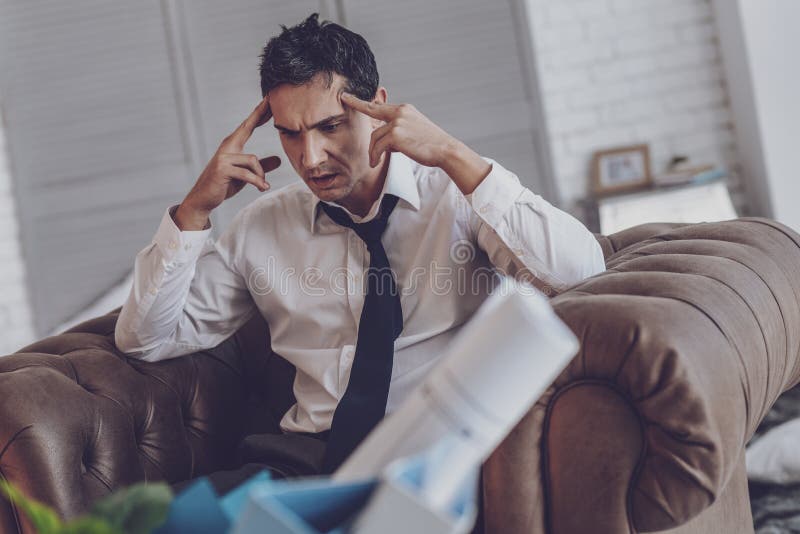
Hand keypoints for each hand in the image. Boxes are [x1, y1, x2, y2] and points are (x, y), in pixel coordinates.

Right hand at [175, 95, 280, 229]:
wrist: (203, 198)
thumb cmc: (224, 184)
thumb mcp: (245, 175)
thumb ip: (261, 167)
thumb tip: (278, 160)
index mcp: (232, 145)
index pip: (248, 126)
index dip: (258, 113)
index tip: (268, 100)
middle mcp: (227, 147)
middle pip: (247, 126)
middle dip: (259, 114)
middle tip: (270, 101)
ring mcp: (223, 157)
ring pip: (253, 160)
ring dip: (260, 175)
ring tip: (262, 186)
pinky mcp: (223, 169)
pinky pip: (248, 174)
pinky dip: (257, 182)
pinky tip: (263, 188)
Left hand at [341, 92, 455, 168]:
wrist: (445, 150)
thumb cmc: (431, 145)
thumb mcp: (414, 130)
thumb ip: (398, 130)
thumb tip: (386, 141)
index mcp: (404, 109)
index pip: (379, 105)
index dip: (362, 101)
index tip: (348, 95)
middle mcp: (400, 112)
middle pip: (372, 116)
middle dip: (356, 105)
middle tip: (344, 100)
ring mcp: (397, 122)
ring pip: (375, 137)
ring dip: (372, 151)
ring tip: (374, 162)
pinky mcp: (396, 134)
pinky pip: (378, 147)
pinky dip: (375, 156)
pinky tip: (376, 163)